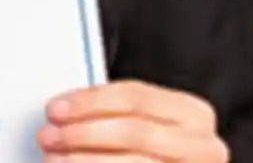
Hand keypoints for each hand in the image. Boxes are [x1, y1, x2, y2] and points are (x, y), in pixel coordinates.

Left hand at [38, 80, 228, 161]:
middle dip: (83, 133)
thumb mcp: (148, 123)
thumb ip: (114, 114)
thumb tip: (63, 112)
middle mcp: (203, 145)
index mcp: (193, 113)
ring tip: (54, 160)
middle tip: (49, 136)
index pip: (135, 96)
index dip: (89, 101)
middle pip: (134, 131)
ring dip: (84, 161)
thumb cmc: (158, 151)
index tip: (55, 108)